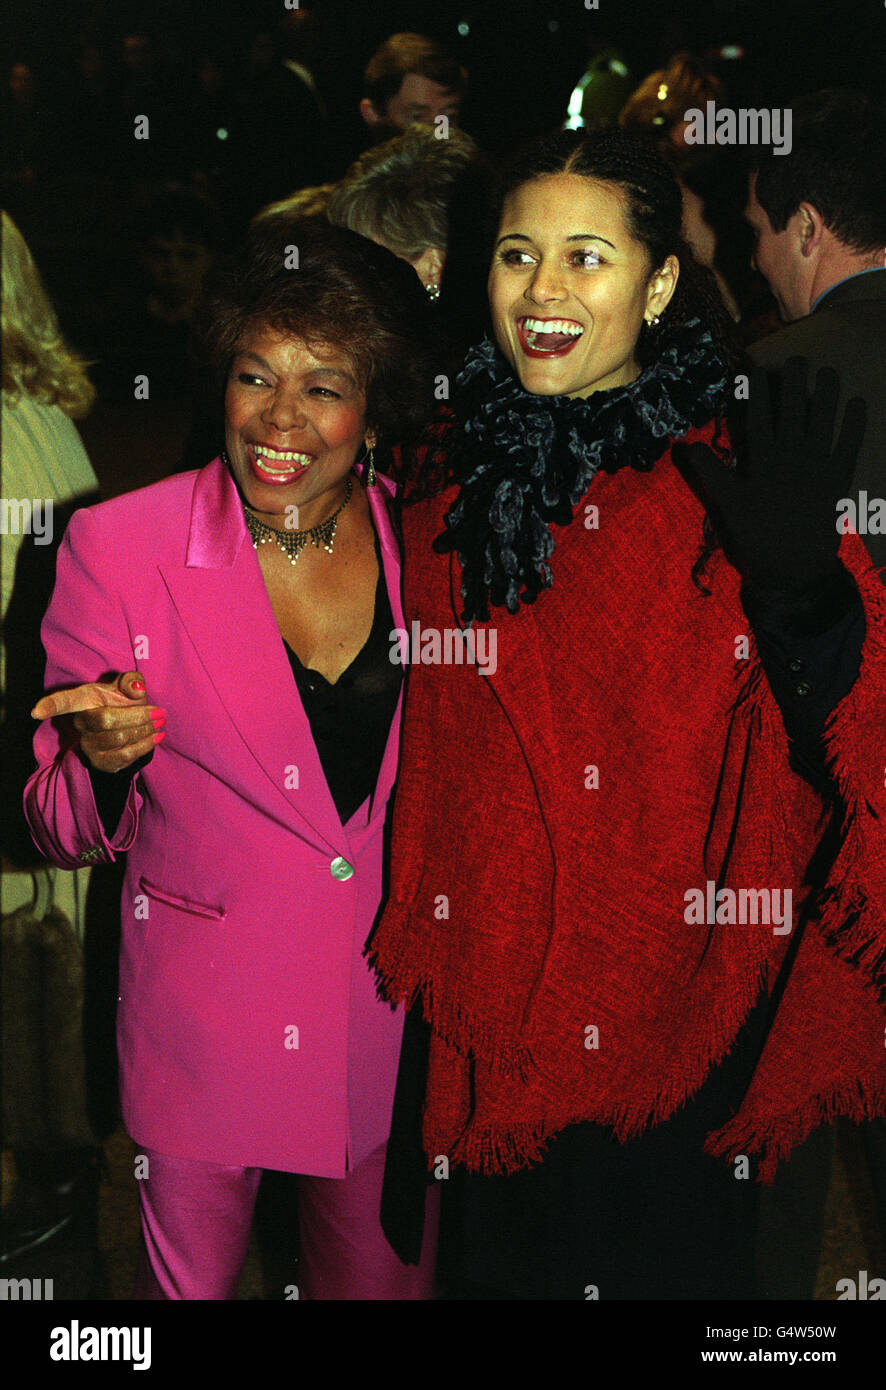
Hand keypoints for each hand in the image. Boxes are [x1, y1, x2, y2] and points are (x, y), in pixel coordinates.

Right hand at [31, 671, 164, 773]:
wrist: (131, 729)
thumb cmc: (124, 703)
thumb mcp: (128, 688)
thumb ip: (132, 682)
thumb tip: (136, 688)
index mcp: (83, 700)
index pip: (63, 702)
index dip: (49, 705)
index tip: (36, 712)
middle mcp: (80, 723)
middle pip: (106, 721)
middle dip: (137, 717)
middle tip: (159, 713)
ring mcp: (88, 745)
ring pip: (119, 739)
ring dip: (145, 731)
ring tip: (160, 723)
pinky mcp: (102, 763)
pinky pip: (126, 756)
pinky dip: (145, 745)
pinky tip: (156, 737)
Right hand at [673, 357, 866, 591]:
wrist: (793, 570)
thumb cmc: (756, 537)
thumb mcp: (727, 505)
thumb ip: (710, 472)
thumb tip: (683, 445)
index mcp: (762, 462)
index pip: (758, 416)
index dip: (756, 391)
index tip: (755, 370)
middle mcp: (791, 457)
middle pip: (793, 409)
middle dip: (794, 381)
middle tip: (796, 359)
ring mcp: (818, 466)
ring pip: (824, 420)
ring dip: (827, 394)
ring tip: (828, 372)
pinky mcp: (839, 478)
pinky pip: (850, 445)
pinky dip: (855, 425)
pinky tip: (858, 405)